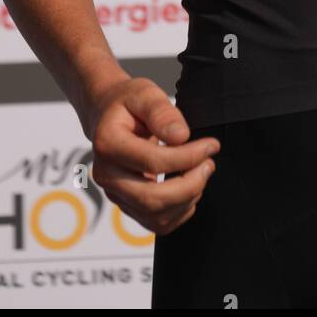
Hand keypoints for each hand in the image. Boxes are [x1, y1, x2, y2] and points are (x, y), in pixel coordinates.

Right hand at [89, 77, 219, 235]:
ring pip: (155, 216)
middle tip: (209, 164)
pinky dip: (179, 212)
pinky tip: (189, 188)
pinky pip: (154, 223)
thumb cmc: (127, 102)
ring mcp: (114, 193)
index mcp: (107, 143)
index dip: (188, 156)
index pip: (152, 161)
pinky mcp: (126, 204)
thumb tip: (181, 136)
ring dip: (187, 199)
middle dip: (190, 184)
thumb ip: (162, 113)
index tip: (211, 145)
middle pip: (151, 198)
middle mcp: (106, 174)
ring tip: (201, 173)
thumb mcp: (145, 93)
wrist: (108, 114)